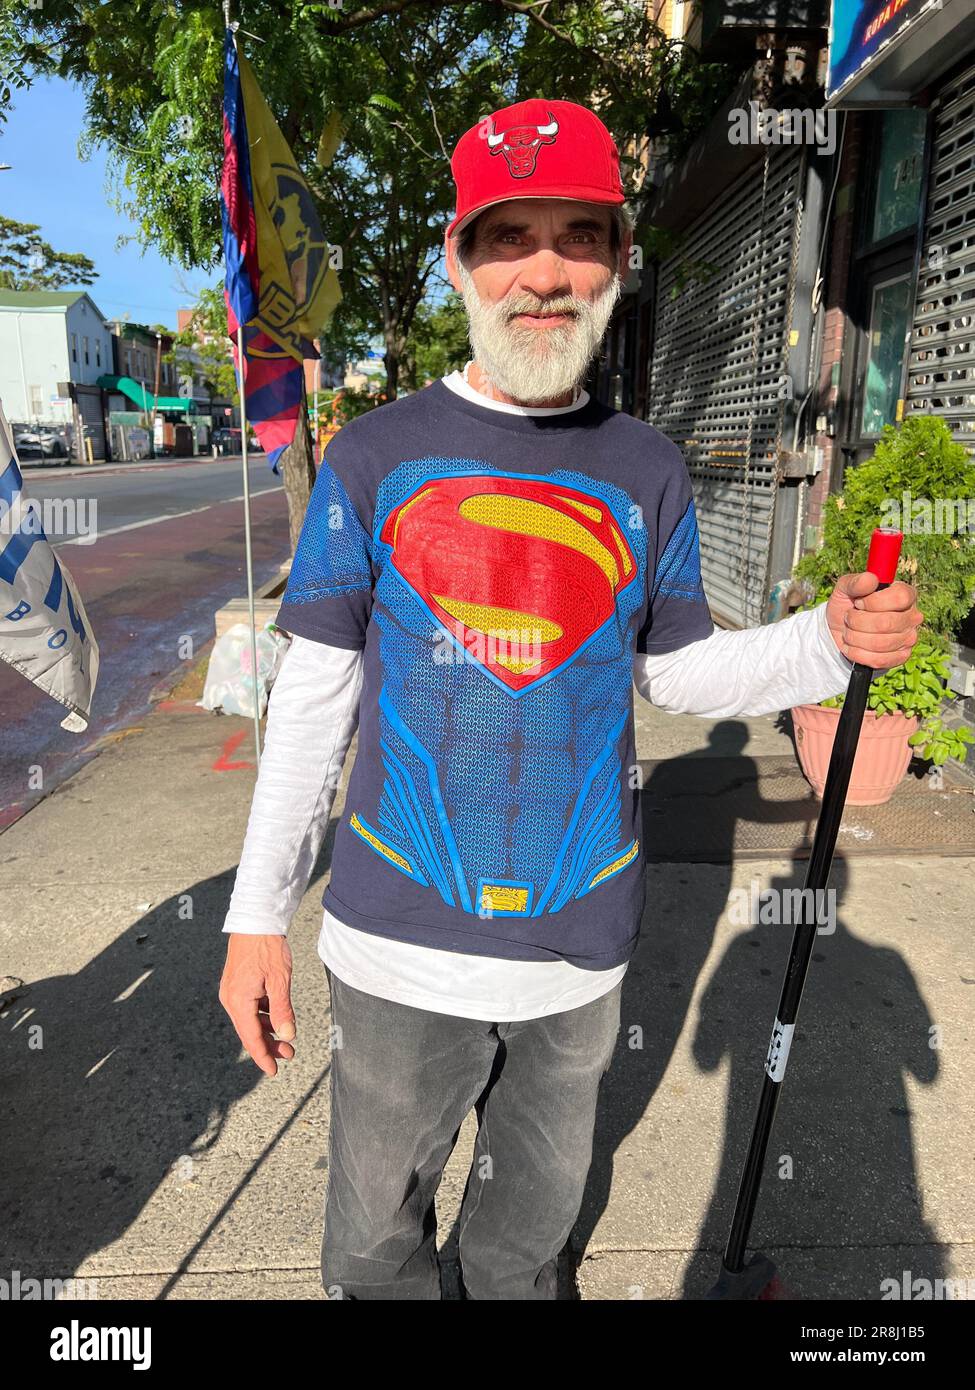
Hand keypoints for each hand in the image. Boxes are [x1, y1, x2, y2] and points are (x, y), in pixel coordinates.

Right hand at [219, 933, 295, 1076]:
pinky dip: (262, 1015)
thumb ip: (282, 1011)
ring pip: (250, 1019)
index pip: (251, 1037)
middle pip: (249, 1031)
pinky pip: (249, 1007)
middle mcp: (231, 999)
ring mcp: (232, 991)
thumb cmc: (267, 948)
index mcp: (239, 1001)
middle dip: (268, 1045)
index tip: (273, 1071)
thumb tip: (287, 1036)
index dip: (263, 1056)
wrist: (256, 921)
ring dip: (267, 1030)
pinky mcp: (236, 983)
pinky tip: (276, 1017)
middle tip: (288, 1054)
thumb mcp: (280, 981)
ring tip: (286, 1038)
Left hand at [825, 572, 922, 669]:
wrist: (840, 631)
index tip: (858, 603)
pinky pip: (879, 660)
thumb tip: (870, 579)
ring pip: (880, 643)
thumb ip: (855, 581)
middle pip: (887, 623)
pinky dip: (858, 654)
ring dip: (855, 638)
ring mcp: (909, 638)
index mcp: (905, 594)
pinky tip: (852, 646)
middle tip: (849, 619)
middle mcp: (912, 616)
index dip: (873, 602)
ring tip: (849, 632)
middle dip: (858, 622)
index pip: (900, 597)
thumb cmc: (847, 605)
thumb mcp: (844, 589)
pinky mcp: (901, 657)